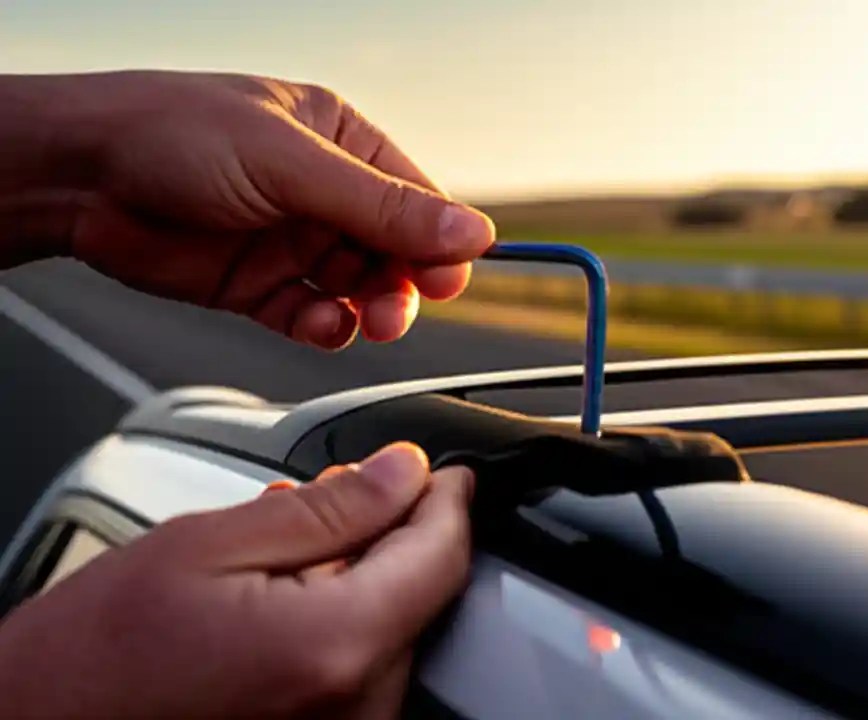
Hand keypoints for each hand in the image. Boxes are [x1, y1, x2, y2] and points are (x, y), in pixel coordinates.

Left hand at [0, 71, 495, 348]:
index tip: (451, 276)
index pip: (415, 199)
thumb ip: (384, 208)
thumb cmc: (173, 133)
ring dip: (369, 312)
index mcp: (341, 141)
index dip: (438, 242)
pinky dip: (324, 328)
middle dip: (404, 284)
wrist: (75, 177)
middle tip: (398, 309)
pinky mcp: (258, 285)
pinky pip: (312, 316)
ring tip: (364, 322)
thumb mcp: (293, 165)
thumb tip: (471, 231)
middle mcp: (322, 192)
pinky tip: (318, 325)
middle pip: (393, 252)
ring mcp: (290, 240)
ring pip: (358, 290)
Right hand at [0, 443, 473, 718]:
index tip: (440, 472)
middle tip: (337, 494)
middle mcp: (351, 705)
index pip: (439, 557)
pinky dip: (339, 623)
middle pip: (420, 594)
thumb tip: (402, 473)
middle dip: (390, 533)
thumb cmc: (91, 658)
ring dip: (361, 576)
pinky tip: (283, 597)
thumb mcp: (207, 545)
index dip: (445, 501)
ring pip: (391, 628)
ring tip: (285, 548)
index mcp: (330, 647)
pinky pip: (358, 670)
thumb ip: (327, 510)